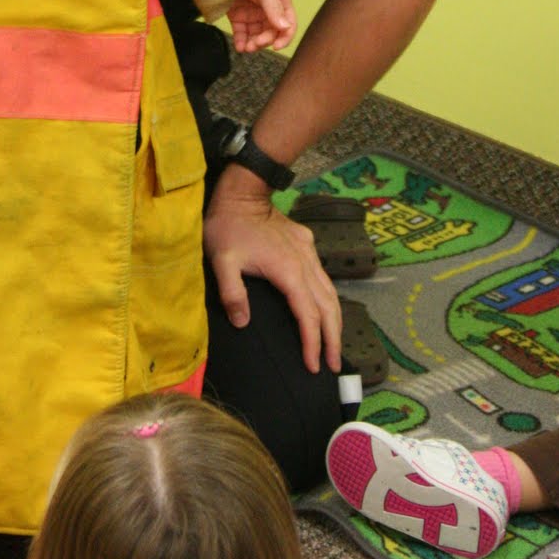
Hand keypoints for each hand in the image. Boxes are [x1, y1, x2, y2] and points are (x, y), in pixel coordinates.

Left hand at [203, 165, 341, 373]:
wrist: (242, 192)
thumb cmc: (228, 226)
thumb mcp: (222, 260)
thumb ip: (232, 293)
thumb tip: (243, 323)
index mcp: (288, 272)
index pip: (308, 316)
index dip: (313, 343)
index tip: (314, 366)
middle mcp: (306, 264)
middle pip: (329, 308)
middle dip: (334, 339)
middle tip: (335, 366)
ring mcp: (309, 253)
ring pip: (331, 293)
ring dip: (335, 321)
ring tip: (335, 346)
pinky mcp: (307, 245)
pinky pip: (324, 278)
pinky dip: (329, 300)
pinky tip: (326, 310)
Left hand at [228, 0, 295, 52]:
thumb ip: (274, 8)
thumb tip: (285, 26)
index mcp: (281, 2)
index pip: (288, 24)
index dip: (285, 37)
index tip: (277, 46)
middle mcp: (268, 10)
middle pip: (271, 32)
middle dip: (265, 40)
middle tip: (257, 43)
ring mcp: (253, 14)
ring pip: (256, 35)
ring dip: (253, 44)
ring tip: (247, 48)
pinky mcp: (238, 16)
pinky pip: (242, 33)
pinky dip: (241, 41)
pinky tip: (240, 46)